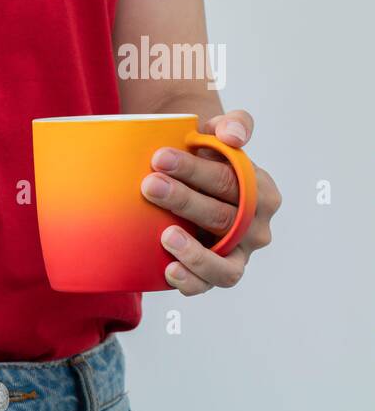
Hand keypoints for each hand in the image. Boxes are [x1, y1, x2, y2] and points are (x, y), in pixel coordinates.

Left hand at [139, 110, 281, 294]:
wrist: (189, 180)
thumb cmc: (206, 157)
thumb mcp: (218, 134)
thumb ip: (233, 125)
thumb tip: (234, 136)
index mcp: (262, 191)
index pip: (231, 181)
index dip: (196, 170)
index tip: (159, 157)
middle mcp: (256, 227)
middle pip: (222, 217)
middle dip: (183, 200)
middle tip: (149, 185)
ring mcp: (239, 254)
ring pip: (225, 265)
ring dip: (195, 252)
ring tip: (165, 234)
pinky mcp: (218, 273)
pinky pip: (210, 285)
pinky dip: (192, 281)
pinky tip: (169, 269)